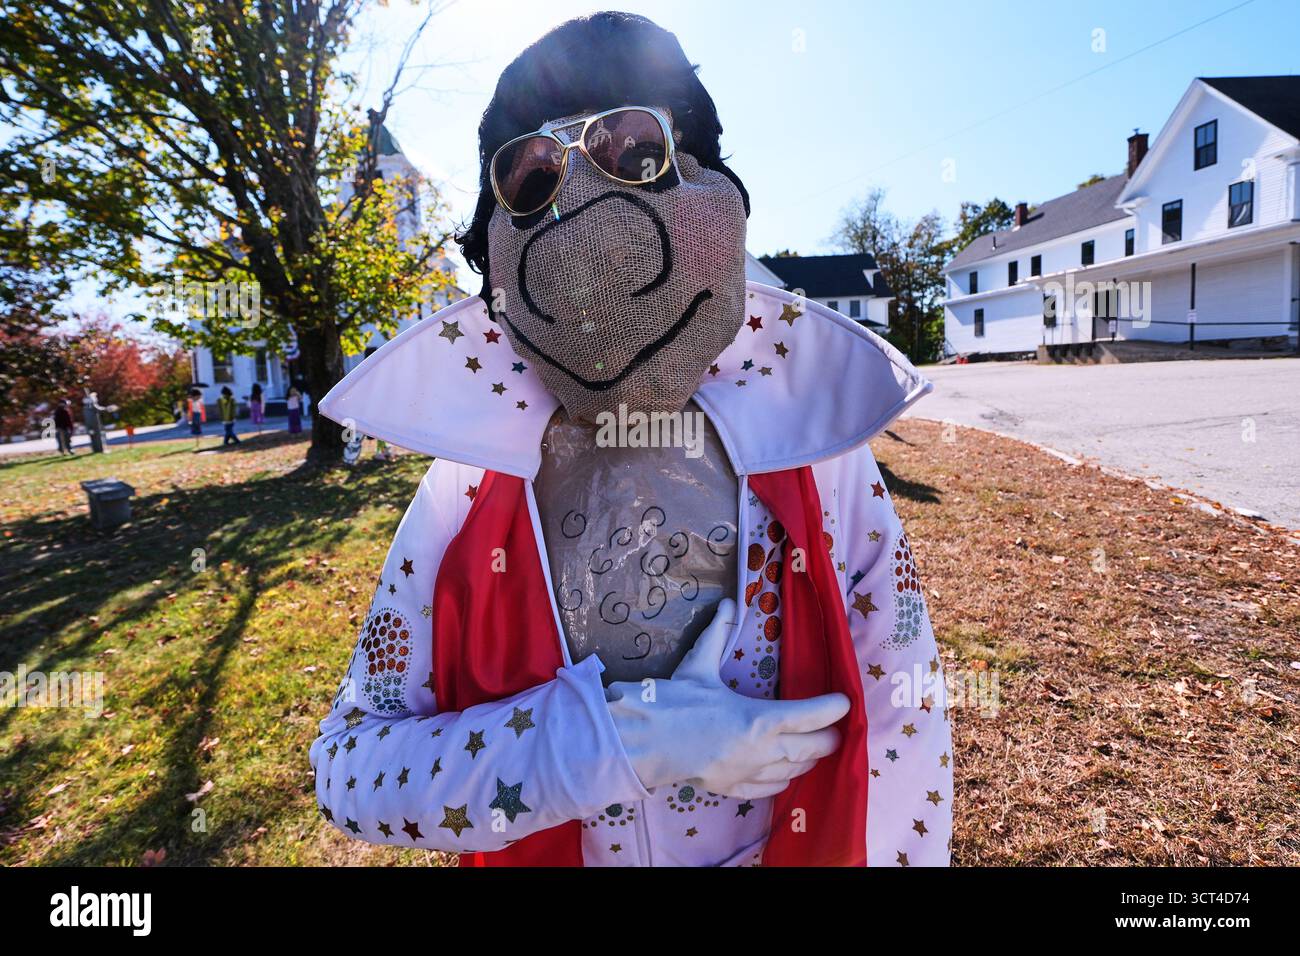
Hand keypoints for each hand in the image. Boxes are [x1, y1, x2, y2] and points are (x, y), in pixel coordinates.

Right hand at [605, 598, 848, 798]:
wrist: (645, 743)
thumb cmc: (676, 704)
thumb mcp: (699, 666)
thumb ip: (717, 634)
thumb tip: (726, 604)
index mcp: (760, 720)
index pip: (810, 716)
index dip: (832, 709)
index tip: (844, 702)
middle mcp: (762, 751)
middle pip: (811, 748)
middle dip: (828, 739)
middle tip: (836, 730)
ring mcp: (749, 774)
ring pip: (794, 771)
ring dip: (808, 760)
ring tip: (816, 750)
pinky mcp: (733, 789)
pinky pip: (770, 789)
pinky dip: (783, 780)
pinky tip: (786, 775)